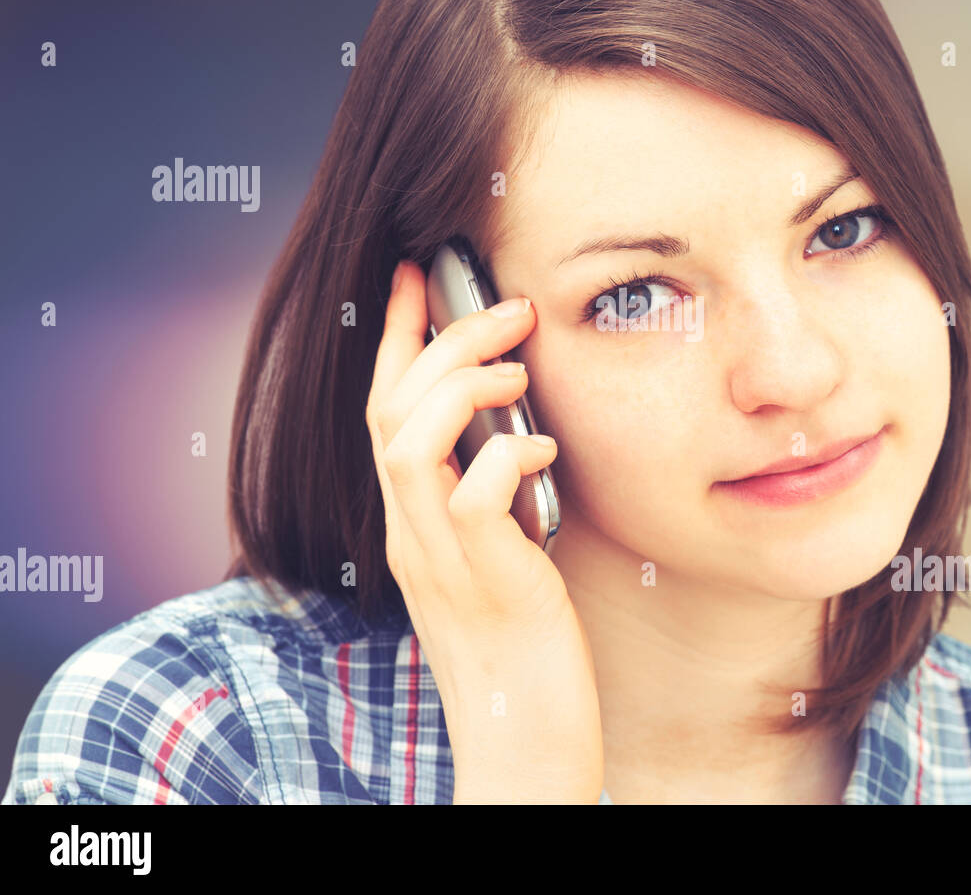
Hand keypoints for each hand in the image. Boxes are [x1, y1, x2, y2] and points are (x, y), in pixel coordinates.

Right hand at [365, 260, 602, 802]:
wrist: (524, 739)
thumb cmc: (525, 647)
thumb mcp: (500, 556)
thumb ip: (492, 497)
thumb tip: (519, 432)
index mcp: (414, 523)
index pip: (384, 411)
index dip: (398, 338)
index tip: (418, 277)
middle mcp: (413, 535)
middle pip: (389, 409)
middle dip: (439, 338)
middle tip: (500, 303)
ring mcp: (441, 558)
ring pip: (410, 441)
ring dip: (463, 385)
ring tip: (518, 368)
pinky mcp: (486, 579)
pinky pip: (472, 494)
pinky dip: (504, 453)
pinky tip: (541, 448)